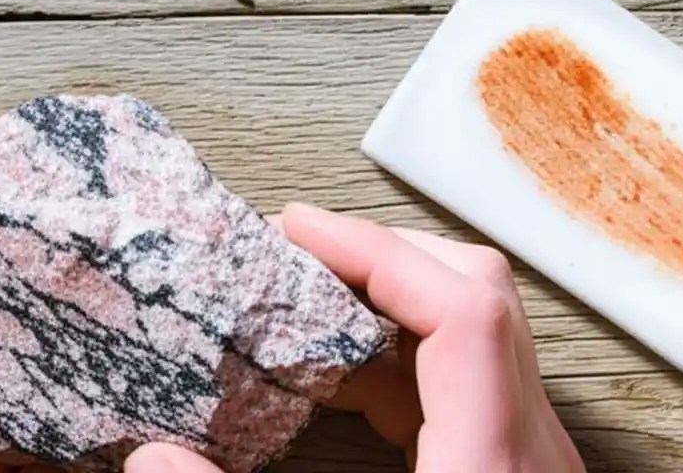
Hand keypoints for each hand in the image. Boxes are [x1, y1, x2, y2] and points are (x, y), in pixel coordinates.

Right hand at [133, 203, 584, 472]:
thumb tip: (156, 460)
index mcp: (494, 472)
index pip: (463, 314)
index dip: (378, 253)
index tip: (296, 232)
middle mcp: (526, 458)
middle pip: (477, 300)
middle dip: (378, 257)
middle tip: (290, 255)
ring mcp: (524, 466)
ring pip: (471, 337)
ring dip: (382, 305)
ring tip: (296, 309)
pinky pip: (459, 385)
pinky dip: (393, 360)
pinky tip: (332, 384)